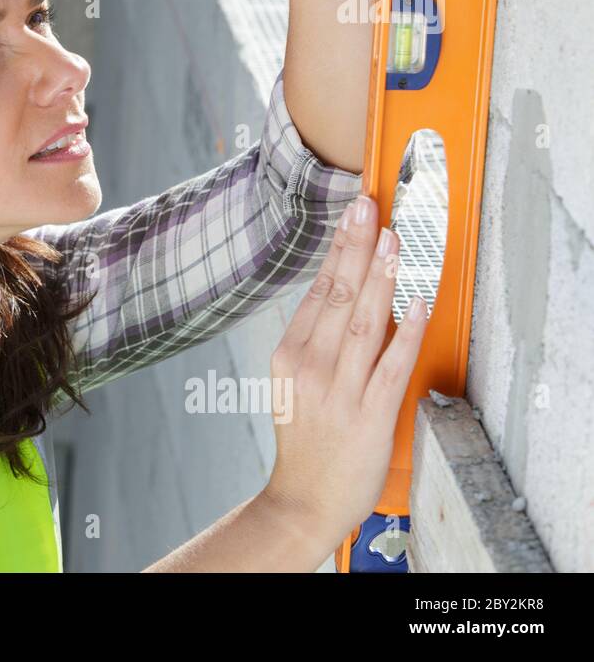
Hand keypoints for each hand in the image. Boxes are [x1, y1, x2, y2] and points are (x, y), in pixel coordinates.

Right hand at [264, 194, 428, 548]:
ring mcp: (340, 391)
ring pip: (365, 323)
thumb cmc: (303, 440)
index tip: (353, 215)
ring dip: (382, 278)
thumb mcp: (291, 383)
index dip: (339, 249)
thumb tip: (337, 291)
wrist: (303, 498)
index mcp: (289, 356)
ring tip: (395, 241)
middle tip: (370, 208)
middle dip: (357, 247)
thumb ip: (312, 340)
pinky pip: (393, 365)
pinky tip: (417, 303)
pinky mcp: (370, 415)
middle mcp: (311, 368)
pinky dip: (408, 331)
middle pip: (339, 296)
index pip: (318, 291)